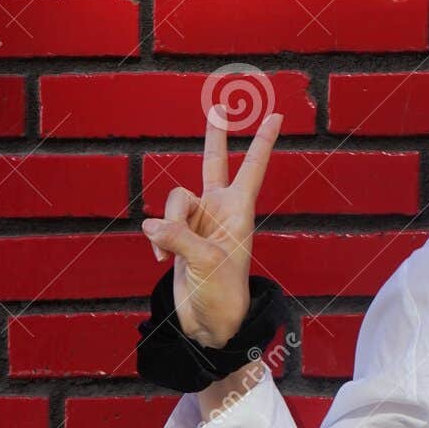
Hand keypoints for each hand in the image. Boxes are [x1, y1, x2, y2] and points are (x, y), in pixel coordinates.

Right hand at [141, 108, 281, 348]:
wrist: (208, 322)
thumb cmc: (222, 293)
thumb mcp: (204, 262)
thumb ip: (178, 236)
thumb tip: (151, 224)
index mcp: (239, 211)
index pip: (252, 168)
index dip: (262, 141)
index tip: (277, 116)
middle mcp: (219, 210)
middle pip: (214, 163)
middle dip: (215, 136)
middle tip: (221, 105)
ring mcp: (197, 221)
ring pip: (173, 200)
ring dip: (167, 225)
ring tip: (171, 254)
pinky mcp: (177, 234)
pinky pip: (158, 222)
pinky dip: (157, 239)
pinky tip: (163, 260)